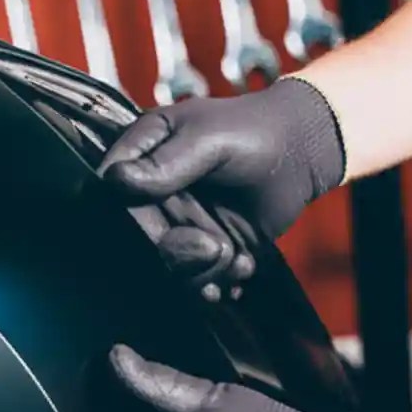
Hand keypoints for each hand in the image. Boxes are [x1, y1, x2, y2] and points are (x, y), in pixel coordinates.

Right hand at [102, 78, 344, 301]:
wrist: (301, 152)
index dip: (132, 222)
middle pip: (139, 241)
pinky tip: (243, 265)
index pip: (110, 198)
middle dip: (177, 254)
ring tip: (236, 259)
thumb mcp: (209, 138)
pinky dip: (220, 281)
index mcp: (139, 156)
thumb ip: (167, 161)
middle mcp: (150, 195)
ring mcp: (176, 223)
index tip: (167, 229)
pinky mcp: (201, 247)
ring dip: (203, 272)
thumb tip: (117, 180)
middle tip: (215, 247)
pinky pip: (195, 279)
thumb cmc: (255, 131)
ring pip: (167, 267)